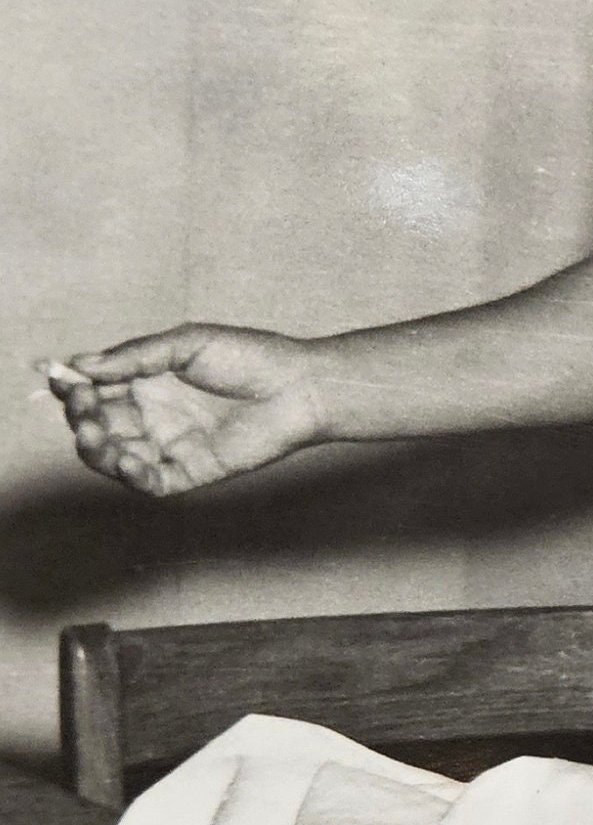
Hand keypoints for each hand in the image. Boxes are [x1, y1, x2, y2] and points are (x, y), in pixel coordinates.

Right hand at [50, 326, 325, 495]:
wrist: (299, 387)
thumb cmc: (249, 357)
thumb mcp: (187, 344)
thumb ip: (136, 355)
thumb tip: (79, 364)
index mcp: (145, 380)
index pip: (92, 388)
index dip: (71, 387)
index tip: (62, 379)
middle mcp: (152, 414)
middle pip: (95, 423)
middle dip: (80, 417)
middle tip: (84, 407)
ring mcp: (169, 443)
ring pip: (114, 456)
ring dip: (95, 450)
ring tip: (94, 435)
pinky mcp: (192, 470)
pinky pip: (151, 481)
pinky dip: (133, 476)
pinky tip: (128, 462)